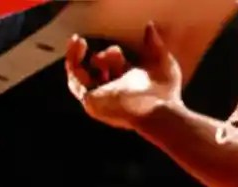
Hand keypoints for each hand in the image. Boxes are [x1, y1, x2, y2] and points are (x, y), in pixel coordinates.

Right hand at [64, 23, 181, 130]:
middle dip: (104, 58)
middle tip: (116, 53)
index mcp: (129, 87)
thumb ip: (154, 44)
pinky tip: (78, 46)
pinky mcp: (91, 102)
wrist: (159, 108)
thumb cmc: (165, 91)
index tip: (118, 51)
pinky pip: (75, 80)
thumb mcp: (161, 61)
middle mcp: (114, 95)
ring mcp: (101, 100)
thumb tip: (150, 26)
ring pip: (81, 75)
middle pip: (98, 71)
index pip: (114, 69)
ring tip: (80, 41)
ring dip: (78, 56)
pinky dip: (72, 61)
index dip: (113, 56)